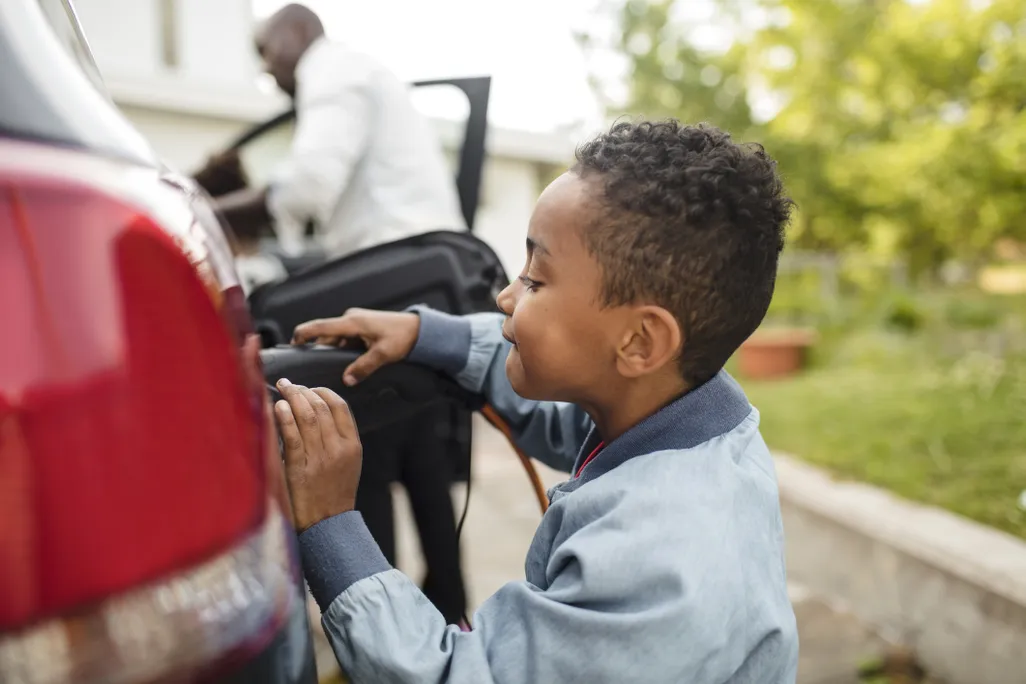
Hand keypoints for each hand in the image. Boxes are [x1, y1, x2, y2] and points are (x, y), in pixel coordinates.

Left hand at [274, 379, 361, 531]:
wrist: (327, 524)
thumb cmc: (334, 493)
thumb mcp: (348, 463)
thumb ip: (338, 438)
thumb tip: (318, 411)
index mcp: (353, 445)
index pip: (340, 406)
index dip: (322, 391)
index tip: (309, 388)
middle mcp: (338, 448)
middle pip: (321, 407)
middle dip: (303, 390)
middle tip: (289, 384)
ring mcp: (319, 458)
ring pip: (306, 417)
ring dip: (292, 398)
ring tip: (282, 389)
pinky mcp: (299, 468)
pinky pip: (292, 436)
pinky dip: (284, 418)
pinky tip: (277, 407)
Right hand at [292, 308, 419, 385]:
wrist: (419, 328)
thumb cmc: (403, 337)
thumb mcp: (383, 354)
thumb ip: (363, 367)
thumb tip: (347, 380)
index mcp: (353, 322)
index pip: (321, 326)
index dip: (304, 334)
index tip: (292, 344)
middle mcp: (351, 319)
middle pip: (326, 335)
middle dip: (318, 349)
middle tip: (310, 367)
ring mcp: (356, 322)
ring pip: (336, 339)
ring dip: (332, 351)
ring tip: (328, 368)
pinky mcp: (362, 327)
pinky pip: (345, 339)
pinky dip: (342, 350)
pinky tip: (345, 363)